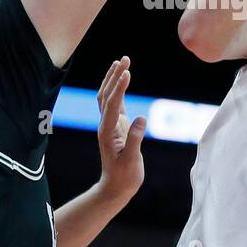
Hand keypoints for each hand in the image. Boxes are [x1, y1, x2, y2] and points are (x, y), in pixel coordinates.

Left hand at [96, 57, 145, 202]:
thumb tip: (141, 119)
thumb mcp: (131, 161)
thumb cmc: (124, 177)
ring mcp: (110, 125)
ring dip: (113, 78)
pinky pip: (115, 104)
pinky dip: (118, 89)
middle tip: (125, 59)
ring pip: (107, 97)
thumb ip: (135, 140)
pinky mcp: (117, 127)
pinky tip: (124, 79)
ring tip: (122, 62)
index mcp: (108, 132)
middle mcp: (106, 125)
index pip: (112, 105)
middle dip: (115, 76)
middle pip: (106, 95)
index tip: (128, 72)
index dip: (119, 88)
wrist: (115, 188)